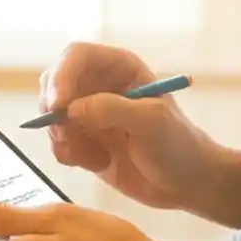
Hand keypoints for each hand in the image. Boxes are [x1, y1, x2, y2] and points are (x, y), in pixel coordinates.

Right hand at [41, 42, 221, 209]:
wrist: (188, 184)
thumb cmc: (178, 146)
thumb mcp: (151, 122)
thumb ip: (111, 109)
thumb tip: (71, 109)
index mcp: (121, 68)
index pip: (77, 56)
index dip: (62, 76)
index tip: (59, 106)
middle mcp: (101, 86)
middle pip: (54, 82)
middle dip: (54, 110)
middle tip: (66, 134)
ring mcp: (90, 114)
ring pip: (52, 116)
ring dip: (64, 138)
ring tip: (96, 156)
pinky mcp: (85, 142)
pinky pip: (59, 143)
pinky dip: (70, 155)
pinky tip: (100, 163)